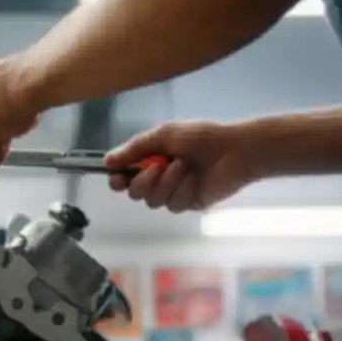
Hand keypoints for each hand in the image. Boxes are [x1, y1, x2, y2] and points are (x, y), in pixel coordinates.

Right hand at [103, 120, 257, 211]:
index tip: (118, 177)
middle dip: (144, 181)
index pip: (125, 176)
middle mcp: (160, 178)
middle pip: (134, 193)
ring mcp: (174, 192)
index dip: (118, 180)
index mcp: (151, 159)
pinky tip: (196, 179)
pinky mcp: (189, 203)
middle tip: (157, 168)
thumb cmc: (201, 137)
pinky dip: (183, 189)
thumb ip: (135, 148)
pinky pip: (174, 205)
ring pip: (153, 201)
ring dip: (168, 182)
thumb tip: (107, 161)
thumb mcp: (164, 135)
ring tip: (185, 166)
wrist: (234, 151)